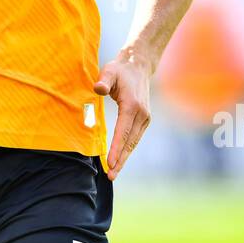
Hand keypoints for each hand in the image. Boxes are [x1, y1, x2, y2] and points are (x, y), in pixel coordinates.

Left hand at [93, 51, 152, 180]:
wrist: (138, 66)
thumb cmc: (120, 70)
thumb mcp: (109, 70)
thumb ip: (104, 80)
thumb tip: (98, 89)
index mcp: (132, 105)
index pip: (123, 131)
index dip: (116, 148)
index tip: (110, 162)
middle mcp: (142, 114)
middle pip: (129, 142)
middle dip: (120, 160)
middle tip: (110, 175)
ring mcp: (145, 118)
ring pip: (133, 143)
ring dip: (124, 158)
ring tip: (113, 172)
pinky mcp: (144, 120)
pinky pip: (134, 138)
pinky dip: (127, 150)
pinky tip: (119, 160)